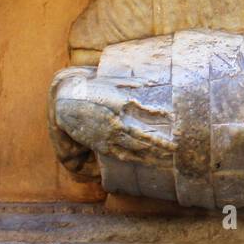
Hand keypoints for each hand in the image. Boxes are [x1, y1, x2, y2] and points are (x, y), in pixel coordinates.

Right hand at [53, 70, 175, 163]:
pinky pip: (123, 156)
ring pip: (135, 150)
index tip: (176, 120)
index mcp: (121, 106)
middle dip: (162, 144)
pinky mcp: (103, 146)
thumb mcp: (114, 83)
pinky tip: (148, 161)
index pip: (147, 113)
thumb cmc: (92, 91)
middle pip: (144, 137)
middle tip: (177, 148)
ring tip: (167, 159)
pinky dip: (137, 159)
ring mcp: (110, 137)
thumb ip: (135, 83)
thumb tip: (155, 81)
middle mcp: (117, 124)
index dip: (162, 117)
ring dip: (153, 155)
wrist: (66, 105)